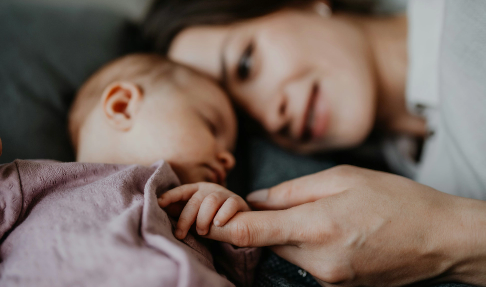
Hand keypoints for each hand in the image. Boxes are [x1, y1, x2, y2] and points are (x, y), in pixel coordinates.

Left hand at [158, 182, 250, 239]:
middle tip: (180, 234)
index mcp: (197, 189)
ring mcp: (224, 193)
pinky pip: (229, 205)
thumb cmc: (212, 216)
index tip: (159, 203)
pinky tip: (218, 224)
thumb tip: (162, 209)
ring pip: (211, 201)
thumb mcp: (196, 212)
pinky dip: (223, 215)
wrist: (240, 219)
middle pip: (195, 200)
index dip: (171, 196)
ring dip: (204, 218)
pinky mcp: (237, 201)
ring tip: (202, 232)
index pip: (182, 190)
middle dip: (186, 218)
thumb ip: (182, 210)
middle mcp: (210, 189)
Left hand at [203, 165, 485, 285]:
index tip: (198, 217)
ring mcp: (327, 279)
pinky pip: (305, 262)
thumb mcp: (343, 178)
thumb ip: (292, 191)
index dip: (217, 225)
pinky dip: (302, 245)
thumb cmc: (396, 200)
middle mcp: (317, 260)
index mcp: (315, 226)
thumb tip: (255, 199)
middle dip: (255, 223)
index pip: (248, 231)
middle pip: (264, 242)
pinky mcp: (337, 286)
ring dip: (282, 234)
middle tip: (262, 202)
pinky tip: (327, 230)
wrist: (441, 240)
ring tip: (311, 213)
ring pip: (284, 252)